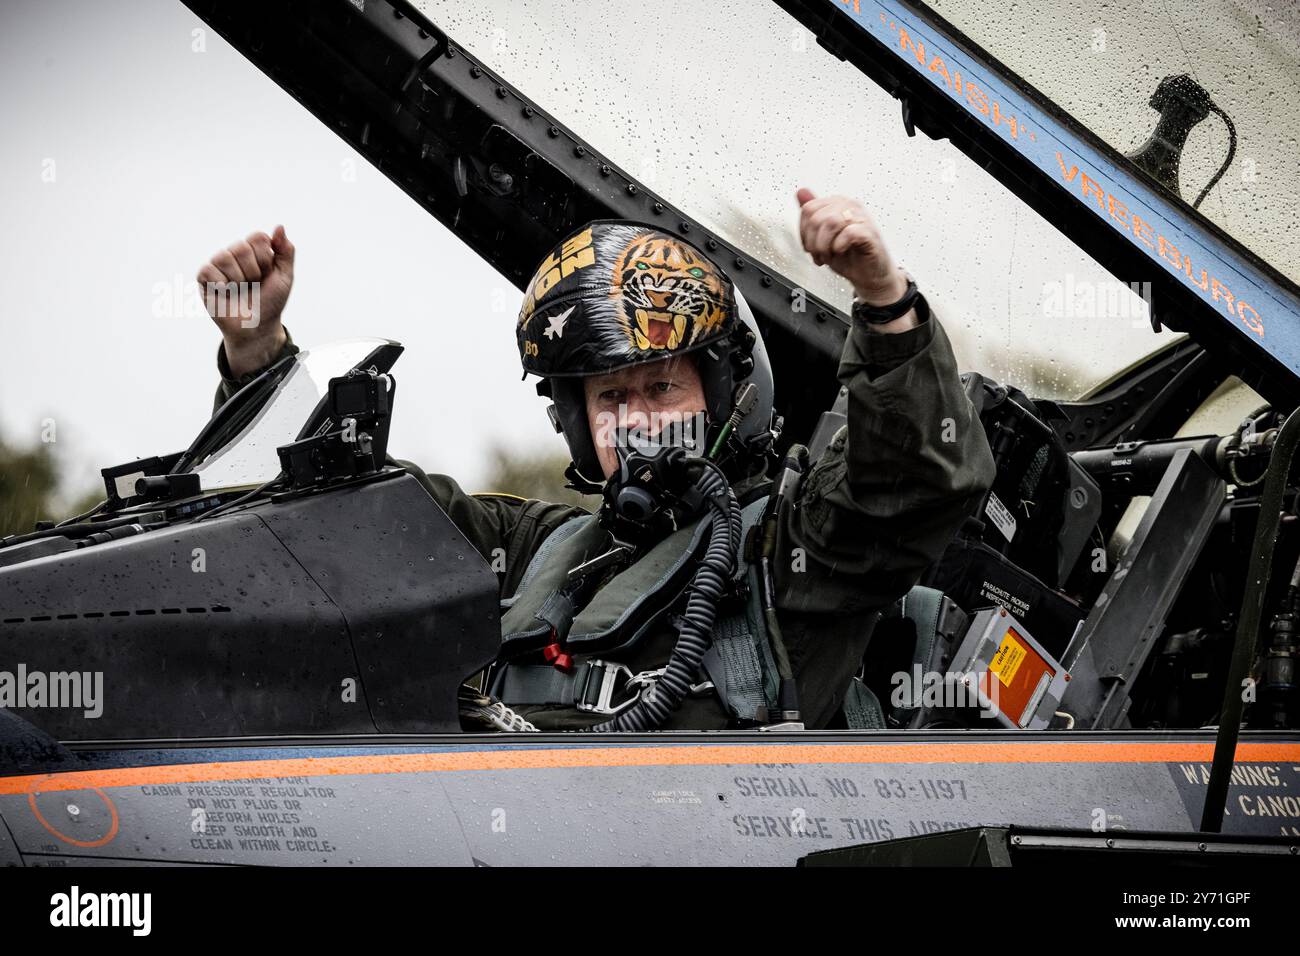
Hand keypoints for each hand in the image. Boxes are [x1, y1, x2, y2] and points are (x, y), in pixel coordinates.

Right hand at [197, 225, 293, 376]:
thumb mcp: (284, 277)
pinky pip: (209, 270)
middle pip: (241, 247)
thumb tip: (279, 226)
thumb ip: (286, 251)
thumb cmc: (270, 303)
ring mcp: (219, 265)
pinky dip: (221, 284)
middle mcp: (235, 255)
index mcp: (254, 252)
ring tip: (239, 290)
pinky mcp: (204, 277)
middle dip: (252, 271)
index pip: (257, 237)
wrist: (256, 328)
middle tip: (253, 284)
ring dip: (238, 280)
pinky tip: (225, 293)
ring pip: (224, 257)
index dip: (264, 258)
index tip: (267, 273)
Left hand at [796, 188, 908, 306]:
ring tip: (829, 255)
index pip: (808, 209)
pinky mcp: (870, 232)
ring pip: (831, 222)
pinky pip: (849, 233)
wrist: (869, 274)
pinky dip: (839, 246)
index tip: (810, 247)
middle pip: (816, 217)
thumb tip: (801, 191)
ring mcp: (861, 217)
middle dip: (813, 242)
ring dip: (824, 245)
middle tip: (819, 255)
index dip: (804, 232)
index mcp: (837, 204)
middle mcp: (849, 206)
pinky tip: (841, 251)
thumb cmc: (849, 256)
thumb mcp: (822, 236)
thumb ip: (811, 215)